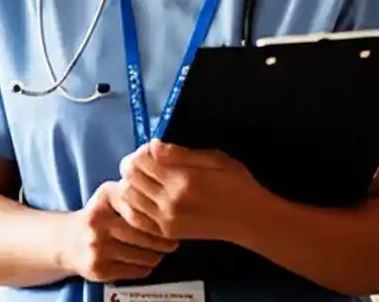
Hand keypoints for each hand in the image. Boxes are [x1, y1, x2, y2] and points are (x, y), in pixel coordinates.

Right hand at [59, 181, 178, 282]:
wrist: (67, 241)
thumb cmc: (99, 216)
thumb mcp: (110, 195)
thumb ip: (134, 191)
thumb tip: (167, 192)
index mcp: (104, 198)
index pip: (141, 207)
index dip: (158, 216)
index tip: (168, 221)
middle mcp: (97, 221)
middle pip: (142, 233)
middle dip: (162, 240)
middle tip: (173, 242)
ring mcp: (96, 247)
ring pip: (141, 255)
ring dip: (157, 255)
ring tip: (162, 252)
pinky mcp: (98, 269)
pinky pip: (134, 270)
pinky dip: (146, 267)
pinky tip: (148, 262)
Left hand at [114, 139, 266, 241]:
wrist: (249, 219)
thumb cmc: (236, 184)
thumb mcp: (215, 159)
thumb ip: (181, 154)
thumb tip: (153, 146)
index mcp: (182, 180)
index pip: (140, 162)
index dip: (142, 151)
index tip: (152, 149)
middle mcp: (169, 201)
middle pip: (131, 179)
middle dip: (133, 165)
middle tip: (147, 162)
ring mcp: (166, 220)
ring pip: (129, 198)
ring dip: (132, 184)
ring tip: (146, 179)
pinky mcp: (167, 232)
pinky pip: (137, 217)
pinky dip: (134, 205)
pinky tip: (146, 197)